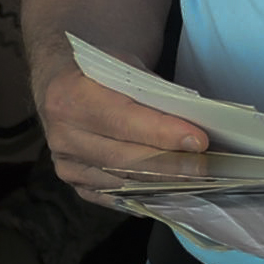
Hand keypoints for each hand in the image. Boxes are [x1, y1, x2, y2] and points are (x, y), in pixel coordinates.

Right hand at [33, 45, 209, 191]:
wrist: (58, 83)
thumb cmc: (98, 72)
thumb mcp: (123, 67)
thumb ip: (152, 95)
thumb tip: (190, 126)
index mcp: (71, 95)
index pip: (124, 120)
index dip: (163, 133)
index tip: (198, 141)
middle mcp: (62, 133)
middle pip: (123, 158)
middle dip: (169, 164)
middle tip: (205, 166)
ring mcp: (64, 161)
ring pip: (119, 181)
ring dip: (160, 182)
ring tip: (194, 178)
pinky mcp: (71, 180)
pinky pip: (110, 196)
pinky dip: (141, 194)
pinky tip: (166, 192)